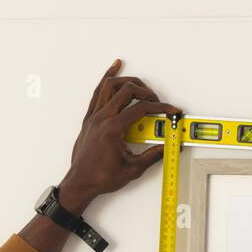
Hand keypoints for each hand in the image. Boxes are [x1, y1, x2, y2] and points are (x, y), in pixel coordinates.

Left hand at [58, 60, 181, 212]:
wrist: (80, 183)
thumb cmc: (100, 178)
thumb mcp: (132, 170)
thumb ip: (152, 156)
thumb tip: (168, 148)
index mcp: (112, 129)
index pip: (141, 109)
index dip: (161, 108)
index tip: (171, 110)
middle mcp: (102, 118)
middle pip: (127, 91)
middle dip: (147, 93)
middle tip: (157, 103)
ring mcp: (94, 116)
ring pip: (111, 85)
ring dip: (128, 82)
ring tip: (141, 86)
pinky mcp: (90, 118)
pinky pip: (98, 91)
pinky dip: (107, 77)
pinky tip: (114, 68)